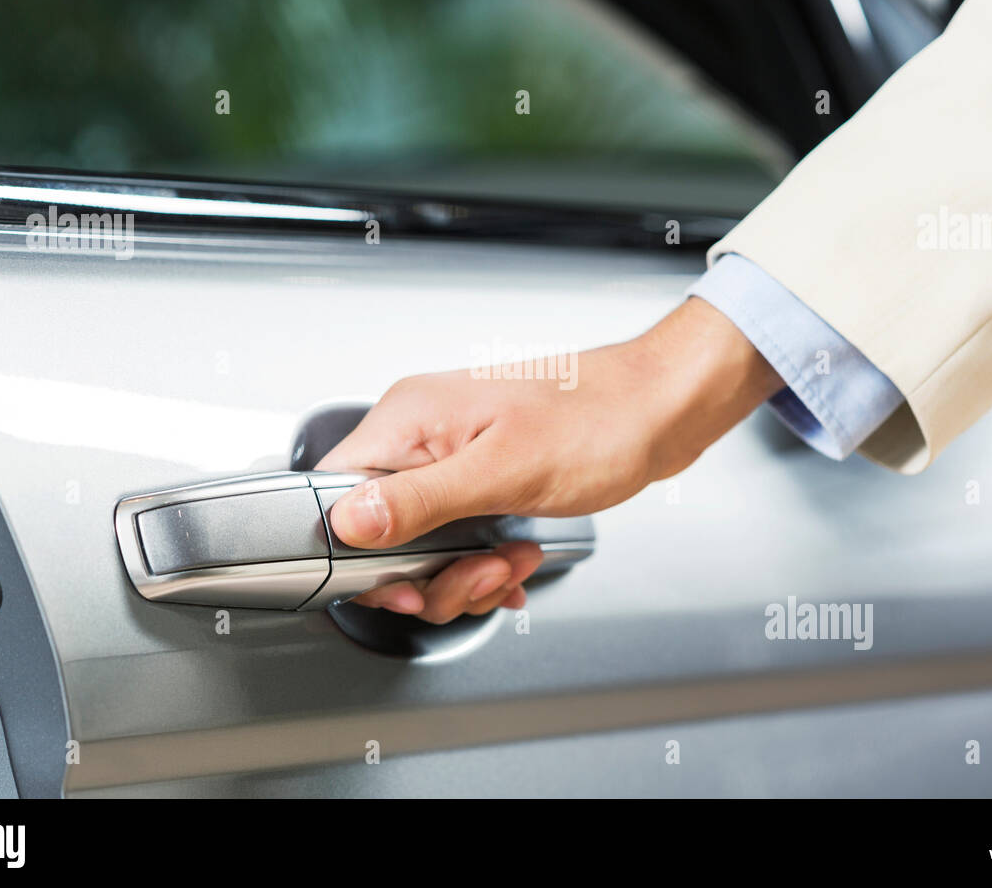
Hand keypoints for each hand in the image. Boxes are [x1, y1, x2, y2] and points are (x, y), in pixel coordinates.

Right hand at [315, 297, 781, 622]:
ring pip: (420, 543)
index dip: (358, 551)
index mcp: (409, 419)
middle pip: (377, 530)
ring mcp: (450, 454)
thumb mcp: (503, 472)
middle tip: (477, 573)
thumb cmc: (597, 421)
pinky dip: (481, 560)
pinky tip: (513, 561)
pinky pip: (455, 535)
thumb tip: (346, 522)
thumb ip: (418, 501)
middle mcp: (421, 433)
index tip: (404, 581)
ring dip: (465, 570)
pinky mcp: (479, 474)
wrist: (657, 409)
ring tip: (510, 560)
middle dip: (430, 571)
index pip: (333, 492)